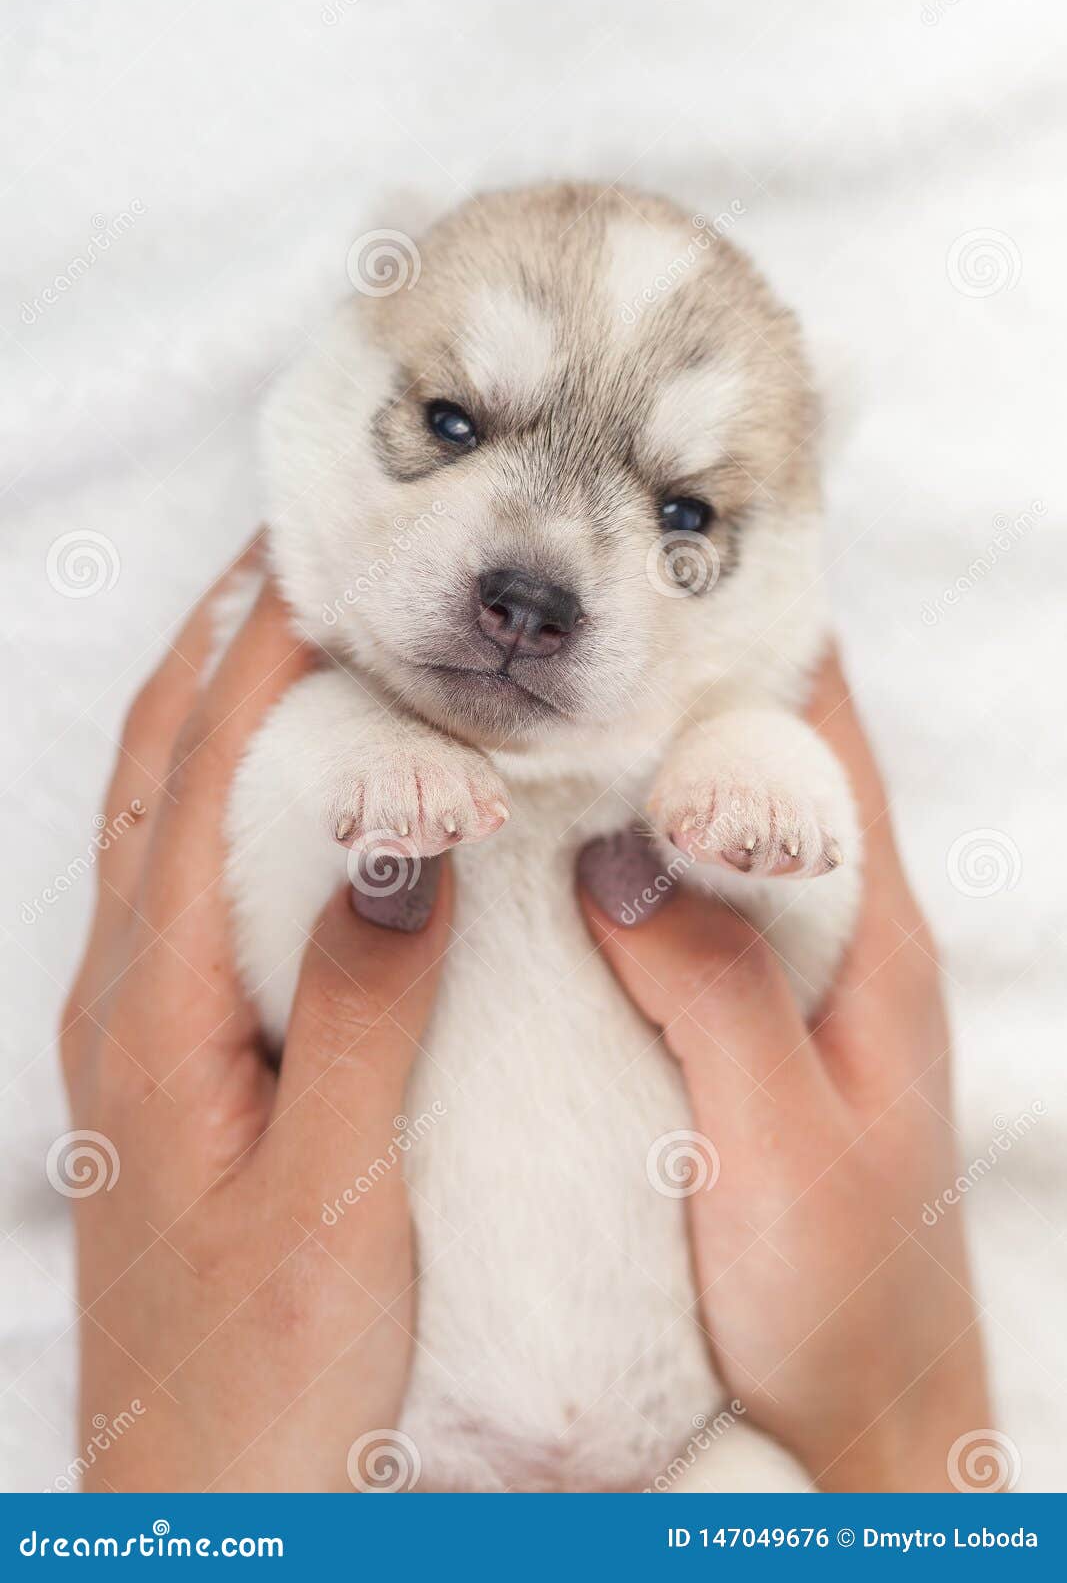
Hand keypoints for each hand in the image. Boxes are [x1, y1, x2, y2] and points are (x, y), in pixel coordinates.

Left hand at [60, 554, 448, 1490]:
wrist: (202, 1504)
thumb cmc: (264, 1375)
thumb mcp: (336, 1198)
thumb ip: (364, 1011)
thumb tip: (404, 837)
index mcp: (157, 1009)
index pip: (203, 776)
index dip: (261, 650)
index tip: (330, 552)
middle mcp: (128, 997)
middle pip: (159, 770)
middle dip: (222, 642)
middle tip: (312, 554)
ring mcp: (141, 1028)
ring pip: (166, 820)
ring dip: (222, 709)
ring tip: (308, 638)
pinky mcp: (173, 1062)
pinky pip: (190, 885)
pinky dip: (237, 800)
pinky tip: (307, 801)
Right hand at [578, 654, 990, 1491]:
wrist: (862, 1430)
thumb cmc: (841, 1308)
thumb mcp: (782, 1150)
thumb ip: (716, 993)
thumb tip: (619, 850)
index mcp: (866, 941)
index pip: (822, 735)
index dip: (751, 632)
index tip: (652, 559)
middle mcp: (825, 940)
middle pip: (750, 761)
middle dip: (658, 682)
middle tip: (542, 620)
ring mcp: (774, 985)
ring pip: (698, 834)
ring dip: (621, 772)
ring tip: (508, 708)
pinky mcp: (724, 1035)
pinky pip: (665, 915)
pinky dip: (602, 866)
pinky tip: (522, 863)